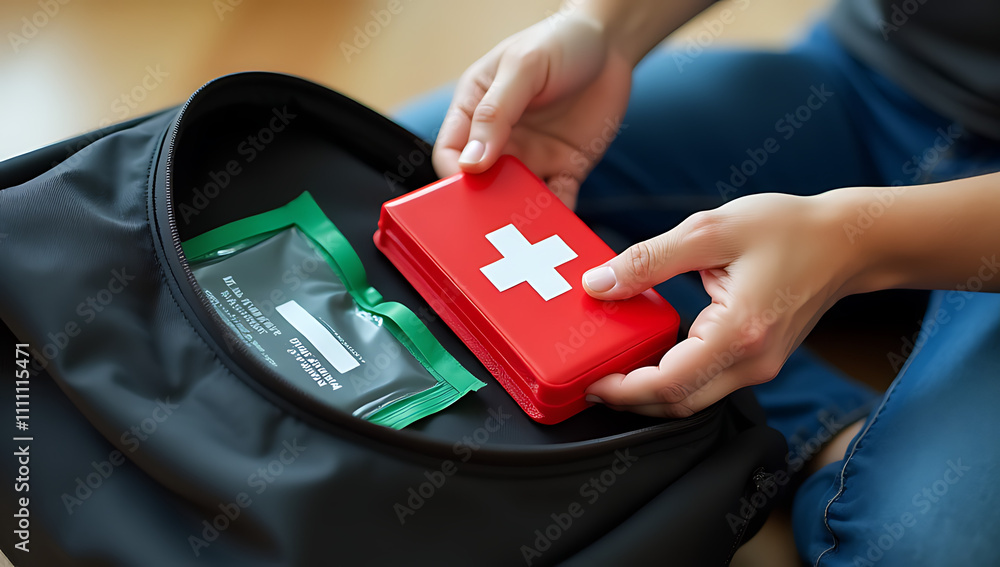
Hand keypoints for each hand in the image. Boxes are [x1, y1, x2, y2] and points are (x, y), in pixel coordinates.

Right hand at [432, 12, 631, 208]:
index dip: (454, 174)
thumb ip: (495, 112)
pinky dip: (558, 213)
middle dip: (485, 204)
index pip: (450, 151)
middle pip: (481, 183)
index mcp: (476, 109)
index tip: (467, 189)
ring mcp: (532, 156)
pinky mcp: (564, 167)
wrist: (611, 42)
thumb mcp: (523, 67)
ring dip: (520, 214)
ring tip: (527, 228)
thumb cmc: (560, 41)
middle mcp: (500, 138)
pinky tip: (560, 220)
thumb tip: (470, 162)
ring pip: (516, 197)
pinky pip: (557, 199)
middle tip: (494, 220)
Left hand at [581, 192, 860, 417]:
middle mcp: (752, 362)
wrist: (847, 241)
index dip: (624, 391)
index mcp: (739, 332)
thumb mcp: (709, 231)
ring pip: (693, 401)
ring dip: (650, 394)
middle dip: (630, 401)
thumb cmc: (785, 228)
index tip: (590, 381)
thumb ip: (648, 260)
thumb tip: (597, 284)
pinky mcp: (759, 362)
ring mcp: (759, 368)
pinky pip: (707, 384)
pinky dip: (673, 381)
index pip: (669, 384)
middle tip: (590, 383)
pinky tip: (649, 359)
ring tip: (613, 371)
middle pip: (678, 405)